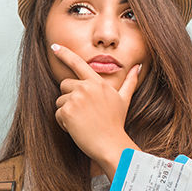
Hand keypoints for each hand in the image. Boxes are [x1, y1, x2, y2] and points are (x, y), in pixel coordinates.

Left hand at [51, 44, 141, 170]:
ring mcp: (76, 98)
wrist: (110, 144)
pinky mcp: (67, 111)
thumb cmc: (116, 123)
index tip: (54, 46)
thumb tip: (138, 66)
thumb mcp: (124, 100)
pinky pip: (58, 114)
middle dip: (69, 98)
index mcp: (97, 82)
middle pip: (65, 85)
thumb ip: (129, 81)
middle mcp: (86, 87)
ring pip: (60, 101)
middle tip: (84, 113)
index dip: (64, 53)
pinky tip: (77, 128)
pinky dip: (64, 123)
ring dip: (67, 112)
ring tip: (82, 122)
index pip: (78, 63)